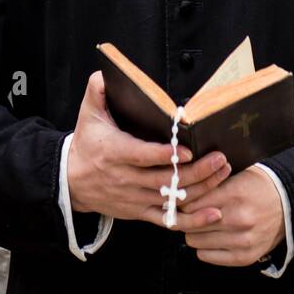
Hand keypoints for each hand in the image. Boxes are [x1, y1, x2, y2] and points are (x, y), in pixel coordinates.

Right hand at [66, 72, 232, 229]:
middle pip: (164, 180)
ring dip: (200, 188)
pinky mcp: (139, 211)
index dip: (163, 156)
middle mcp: (126, 178)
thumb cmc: (86, 144)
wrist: (71, 181)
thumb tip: (104, 73)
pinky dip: (192, 219)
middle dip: (195, 171)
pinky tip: (214, 213)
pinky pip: (168, 220)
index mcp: (115, 153)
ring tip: (222, 173)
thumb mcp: (88, 116)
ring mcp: (134, 198)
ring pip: (171, 198)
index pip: (141, 156)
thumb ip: (97, 92)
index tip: (187, 150)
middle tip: (219, 159)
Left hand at [176, 165, 285, 266]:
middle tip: (190, 214)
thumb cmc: (260, 186)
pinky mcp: (244, 256)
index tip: (183, 201)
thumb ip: (211, 184)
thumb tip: (182, 192)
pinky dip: (205, 248)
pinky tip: (211, 237)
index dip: (183, 203)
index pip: (191, 205)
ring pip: (196, 242)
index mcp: (234, 194)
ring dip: (195, 233)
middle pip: (191, 225)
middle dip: (187, 219)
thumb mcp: (237, 175)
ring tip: (202, 225)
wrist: (288, 204)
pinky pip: (207, 256)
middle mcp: (237, 219)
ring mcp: (241, 240)